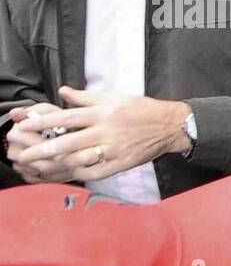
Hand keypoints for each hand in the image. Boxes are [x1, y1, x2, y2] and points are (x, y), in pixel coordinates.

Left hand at [9, 87, 189, 182]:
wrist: (169, 125)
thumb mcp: (114, 97)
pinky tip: (68, 173)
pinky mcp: (123, 163)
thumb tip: (63, 92)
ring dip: (59, 164)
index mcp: (103, 113)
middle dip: (44, 149)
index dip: (44, 122)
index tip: (25, 125)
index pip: (68, 117)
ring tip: (41, 167)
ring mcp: (115, 149)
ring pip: (81, 159)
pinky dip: (80, 174)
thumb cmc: (141, 110)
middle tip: (25, 155)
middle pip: (70, 141)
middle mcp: (107, 131)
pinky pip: (98, 171)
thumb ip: (86, 97)